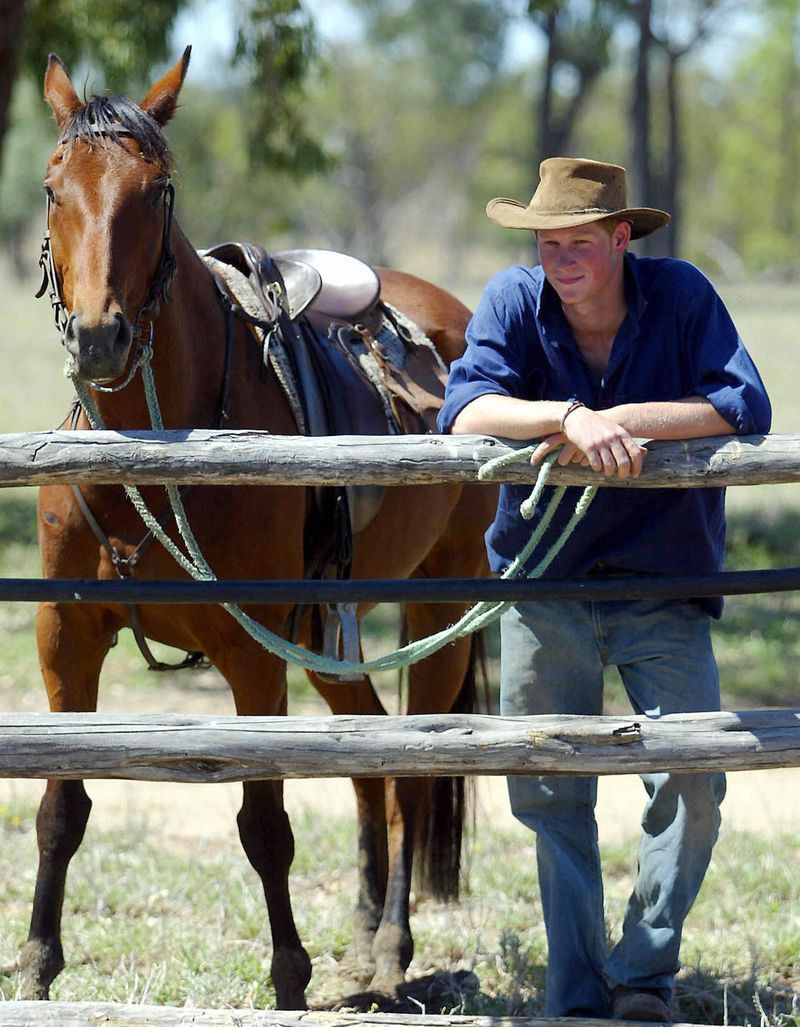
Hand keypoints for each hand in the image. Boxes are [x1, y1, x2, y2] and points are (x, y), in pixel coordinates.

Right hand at [530, 406, 646, 479]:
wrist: (577, 417)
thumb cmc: (598, 425)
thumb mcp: (615, 429)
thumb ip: (626, 441)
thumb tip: (644, 454)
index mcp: (621, 434)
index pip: (635, 453)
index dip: (637, 467)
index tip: (635, 474)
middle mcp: (612, 438)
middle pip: (623, 462)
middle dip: (623, 473)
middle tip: (621, 477)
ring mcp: (600, 442)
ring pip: (609, 465)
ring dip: (609, 472)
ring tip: (608, 473)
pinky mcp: (588, 447)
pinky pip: (596, 464)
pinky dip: (597, 468)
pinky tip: (596, 467)